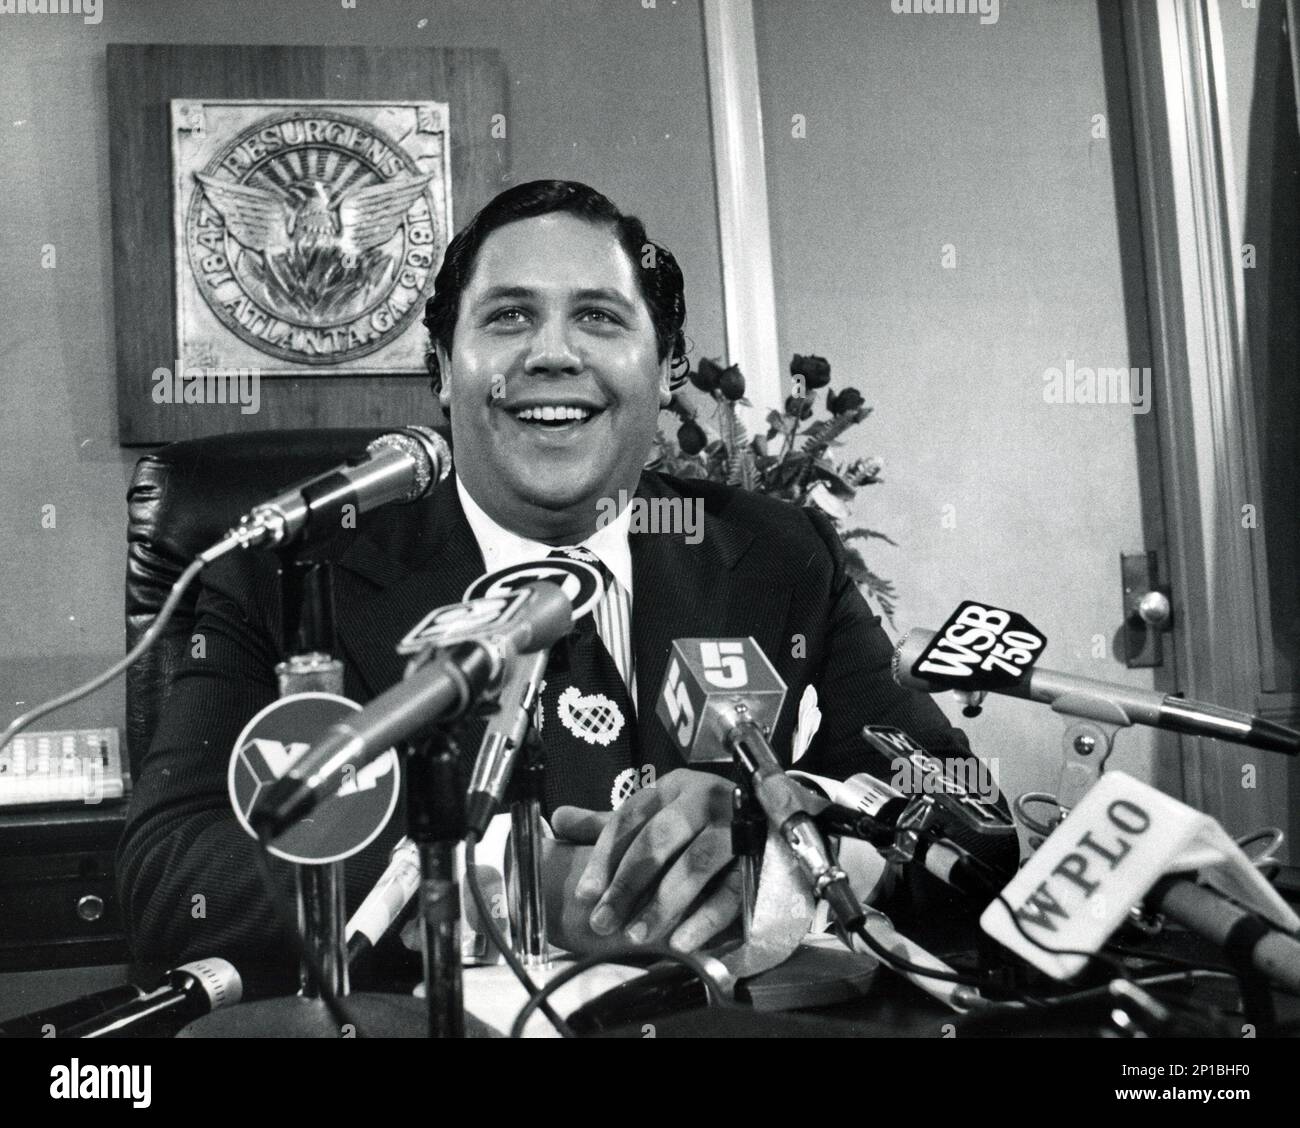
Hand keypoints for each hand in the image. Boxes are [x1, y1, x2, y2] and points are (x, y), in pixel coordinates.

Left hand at [550, 768, 742, 951]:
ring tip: (636, 936)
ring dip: (662, 903)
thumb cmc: (702, 826)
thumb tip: (557, 820)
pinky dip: (705, 918)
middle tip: (601, 922)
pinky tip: (681, 941)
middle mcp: (705, 800)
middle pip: (658, 839)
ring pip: (695, 864)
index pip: (630, 818)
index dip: (603, 857)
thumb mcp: (658, 817)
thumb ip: (610, 824)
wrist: (776, 822)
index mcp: (674, 788)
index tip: (584, 895)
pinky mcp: (760, 859)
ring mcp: (736, 827)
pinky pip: (731, 890)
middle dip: (626, 884)